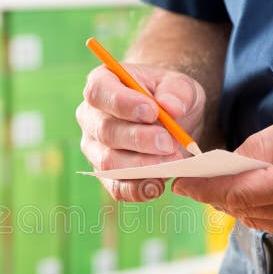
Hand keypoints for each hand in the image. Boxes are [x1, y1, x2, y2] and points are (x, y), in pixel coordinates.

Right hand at [77, 64, 204, 200]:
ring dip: (141, 166)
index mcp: (102, 83)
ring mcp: (95, 148)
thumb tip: (172, 108)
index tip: (152, 112)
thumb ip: (177, 92)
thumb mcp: (181, 85)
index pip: (98, 92)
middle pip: (105, 131)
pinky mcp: (107, 175)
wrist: (174, 119)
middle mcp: (91, 117)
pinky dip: (137, 189)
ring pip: (109, 162)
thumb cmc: (170, 96)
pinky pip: (116, 187)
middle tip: (168, 143)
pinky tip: (158, 186)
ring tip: (171, 162)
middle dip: (138, 139)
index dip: (122, 103)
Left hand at [173, 97, 272, 235]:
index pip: (236, 193)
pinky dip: (257, 209)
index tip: (180, 182)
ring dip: (234, 203)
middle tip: (195, 177)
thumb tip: (228, 163)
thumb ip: (260, 146)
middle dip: (214, 194)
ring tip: (222, 181)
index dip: (203, 188)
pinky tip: (253, 190)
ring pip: (255, 221)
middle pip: (242, 210)